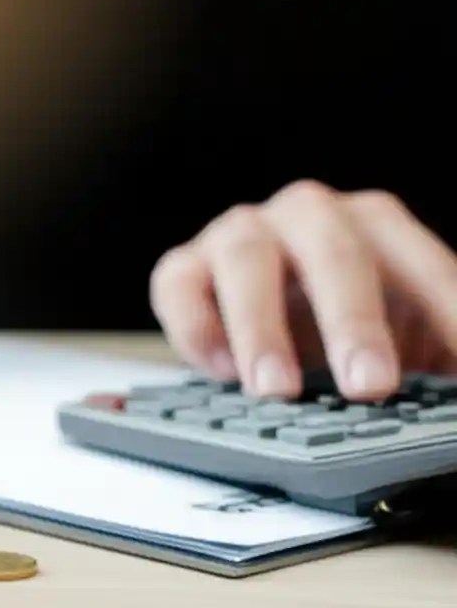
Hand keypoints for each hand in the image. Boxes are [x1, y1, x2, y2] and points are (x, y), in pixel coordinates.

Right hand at [150, 179, 456, 400]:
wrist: (268, 322)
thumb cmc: (346, 327)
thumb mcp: (406, 335)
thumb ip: (435, 355)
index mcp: (374, 224)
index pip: (418, 260)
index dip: (444, 310)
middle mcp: (305, 216)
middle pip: (333, 251)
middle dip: (353, 322)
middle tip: (371, 387)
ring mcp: (238, 236)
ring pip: (246, 258)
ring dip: (262, 327)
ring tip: (277, 392)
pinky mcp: (183, 268)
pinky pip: (177, 286)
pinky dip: (197, 328)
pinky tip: (221, 372)